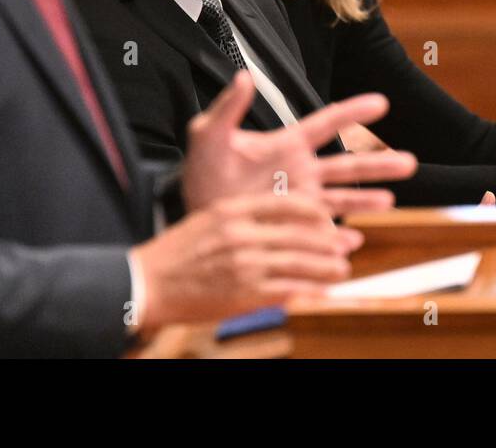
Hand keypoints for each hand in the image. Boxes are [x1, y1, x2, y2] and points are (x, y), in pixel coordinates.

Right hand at [132, 193, 360, 332]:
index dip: (315, 210)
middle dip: (330, 240)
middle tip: (347, 244)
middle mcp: (242, 234)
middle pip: (301, 232)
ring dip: (327, 266)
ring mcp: (245, 264)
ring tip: (343, 268)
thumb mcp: (209, 218)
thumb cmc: (176, 251)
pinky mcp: (245, 292)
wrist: (148, 283)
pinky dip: (311, 289)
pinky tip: (324, 290)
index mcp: (233, 210)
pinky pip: (288, 289)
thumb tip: (277, 217)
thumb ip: (243, 216)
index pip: (287, 202)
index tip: (328, 216)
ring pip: (300, 261)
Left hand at [181, 70, 417, 215]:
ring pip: (343, 199)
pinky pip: (322, 231)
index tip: (382, 102)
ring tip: (393, 201)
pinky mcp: (292, 226)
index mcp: (286, 144)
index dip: (354, 111)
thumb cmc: (200, 170)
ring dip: (368, 199)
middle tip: (410, 162)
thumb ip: (227, 107)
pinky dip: (339, 236)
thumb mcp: (208, 135)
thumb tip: (243, 76)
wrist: (192, 210)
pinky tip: (357, 240)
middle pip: (348, 165)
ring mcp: (299, 201)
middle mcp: (300, 171)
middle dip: (378, 163)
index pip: (327, 123)